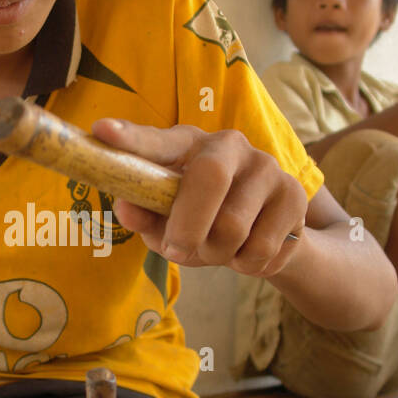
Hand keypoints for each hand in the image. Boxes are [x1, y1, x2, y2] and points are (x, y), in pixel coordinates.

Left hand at [90, 118, 307, 277]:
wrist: (270, 231)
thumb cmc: (203, 219)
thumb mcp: (168, 220)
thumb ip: (145, 215)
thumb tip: (126, 208)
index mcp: (187, 144)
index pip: (156, 140)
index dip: (130, 138)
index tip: (102, 132)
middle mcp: (229, 144)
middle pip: (209, 179)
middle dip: (188, 227)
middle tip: (177, 251)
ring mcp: (267, 166)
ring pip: (234, 227)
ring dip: (217, 255)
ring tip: (218, 250)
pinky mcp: (295, 195)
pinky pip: (262, 249)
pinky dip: (247, 265)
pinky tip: (247, 252)